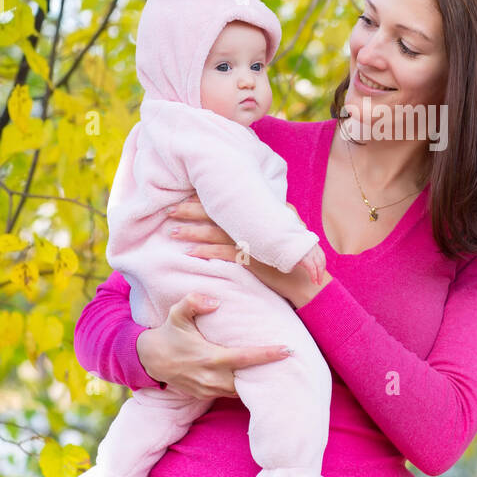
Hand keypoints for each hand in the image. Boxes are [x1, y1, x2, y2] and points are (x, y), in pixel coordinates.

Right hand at [136, 292, 292, 399]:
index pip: (245, 358)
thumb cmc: (169, 333)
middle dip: (268, 374)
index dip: (267, 355)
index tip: (288, 350)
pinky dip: (242, 387)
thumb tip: (215, 302)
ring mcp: (208, 389)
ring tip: (276, 371)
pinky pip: (230, 394)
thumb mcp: (177, 313)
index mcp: (210, 358)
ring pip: (240, 389)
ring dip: (255, 382)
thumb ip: (193, 302)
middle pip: (248, 379)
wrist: (149, 359)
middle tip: (290, 362)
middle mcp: (212, 377)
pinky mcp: (205, 395)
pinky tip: (254, 378)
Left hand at [166, 196, 331, 307]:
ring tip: (172, 231)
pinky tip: (189, 252)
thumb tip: (242, 213)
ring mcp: (253, 241)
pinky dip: (206, 251)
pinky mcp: (252, 258)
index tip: (184, 197)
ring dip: (192, 230)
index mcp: (258, 214)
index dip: (204, 198)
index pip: (227, 201)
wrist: (308, 280)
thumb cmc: (291, 258)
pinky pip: (224, 253)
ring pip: (216, 231)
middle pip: (217, 212)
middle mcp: (254, 224)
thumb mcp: (276, 234)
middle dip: (191, 209)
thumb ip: (259, 222)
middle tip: (168, 209)